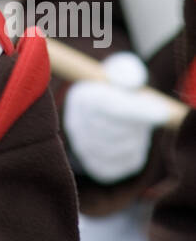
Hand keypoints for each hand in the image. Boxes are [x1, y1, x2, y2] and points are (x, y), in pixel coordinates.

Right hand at [63, 51, 169, 181]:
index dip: (138, 111)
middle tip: (151, 113)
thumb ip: (126, 73)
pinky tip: (132, 138)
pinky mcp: (98, 167)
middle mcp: (76, 125)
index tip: (163, 113)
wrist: (100, 115)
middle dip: (139, 123)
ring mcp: (84, 149)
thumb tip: (131, 82)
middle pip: (117, 131)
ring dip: (139, 137)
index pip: (110, 107)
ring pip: (124, 149)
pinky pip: (128, 164)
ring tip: (137, 125)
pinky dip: (138, 151)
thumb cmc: (114, 91)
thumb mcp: (119, 74)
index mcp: (82, 97)